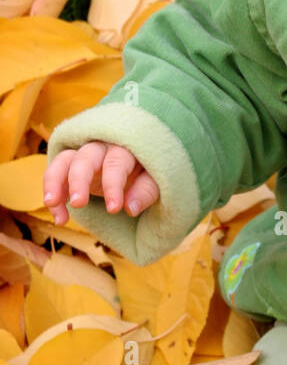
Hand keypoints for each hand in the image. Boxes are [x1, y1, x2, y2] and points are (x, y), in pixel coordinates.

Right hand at [42, 142, 160, 225]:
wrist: (142, 167)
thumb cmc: (152, 172)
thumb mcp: (157, 181)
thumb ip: (146, 191)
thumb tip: (131, 208)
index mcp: (126, 148)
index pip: (116, 163)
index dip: (113, 186)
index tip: (114, 209)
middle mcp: (102, 148)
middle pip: (85, 157)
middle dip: (79, 180)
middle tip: (79, 204)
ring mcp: (85, 155)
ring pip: (64, 161)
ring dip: (54, 182)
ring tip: (52, 204)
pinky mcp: (73, 166)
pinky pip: (56, 174)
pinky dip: (53, 193)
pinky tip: (59, 217)